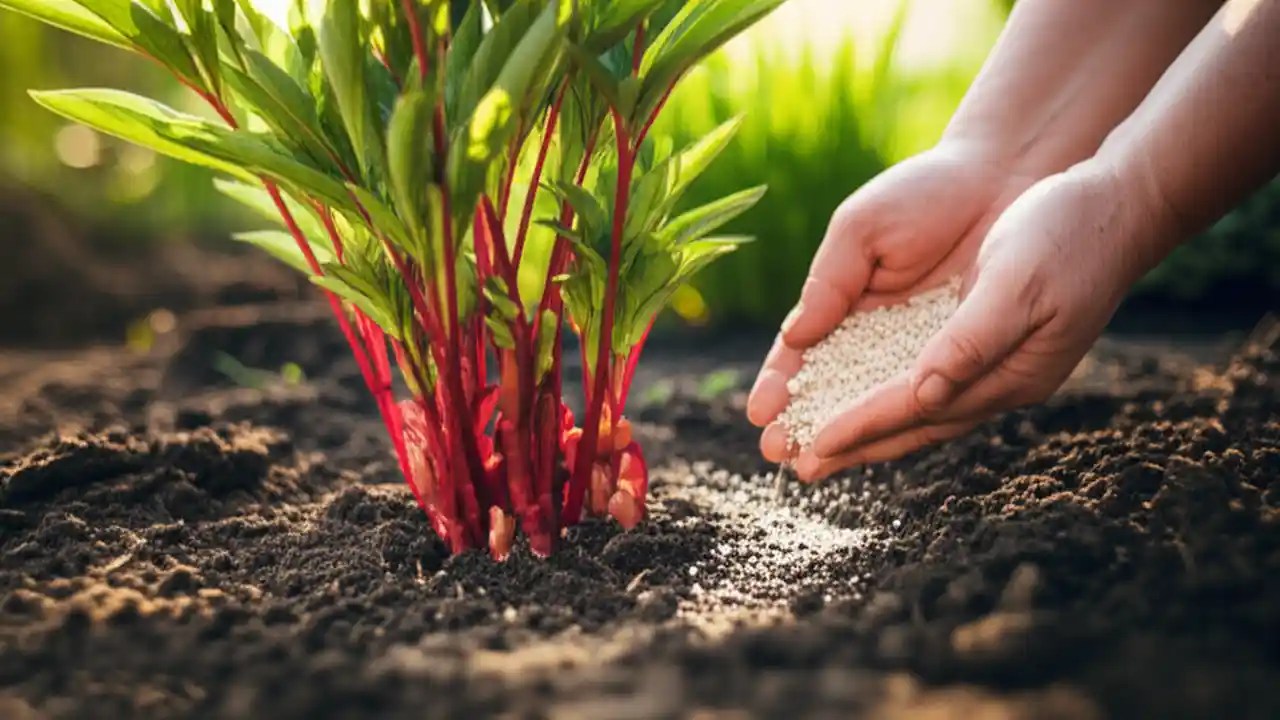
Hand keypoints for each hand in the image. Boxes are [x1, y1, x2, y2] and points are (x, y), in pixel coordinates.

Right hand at [747, 140, 1037, 464]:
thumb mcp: (862, 229)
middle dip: (801, 423)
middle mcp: (876, 336)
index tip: (759, 413)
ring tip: (813, 466)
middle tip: (775, 454)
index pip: (801, 355)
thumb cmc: (926, 192)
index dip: (779, 384)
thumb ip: (829, 282)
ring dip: (844, 436)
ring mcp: (918, 351)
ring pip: (874, 403)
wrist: (1005, 176)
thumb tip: (793, 339)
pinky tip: (873, 447)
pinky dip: (901, 423)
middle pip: (830, 391)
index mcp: (842, 303)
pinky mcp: (962, 359)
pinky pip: (930, 397)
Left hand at [786, 163, 1154, 480]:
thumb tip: (924, 392)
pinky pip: (927, 382)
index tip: (812, 447)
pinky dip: (889, 396)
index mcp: (1009, 373)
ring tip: (818, 448)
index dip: (861, 426)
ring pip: (918, 409)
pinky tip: (862, 398)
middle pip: (913, 424)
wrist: (1117, 204)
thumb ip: (972, 339)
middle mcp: (999, 381)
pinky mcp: (988, 344)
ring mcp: (996, 367)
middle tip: (798, 469)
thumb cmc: (1067, 234)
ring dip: (867, 428)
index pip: (917, 408)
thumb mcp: (1018, 280)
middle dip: (854, 444)